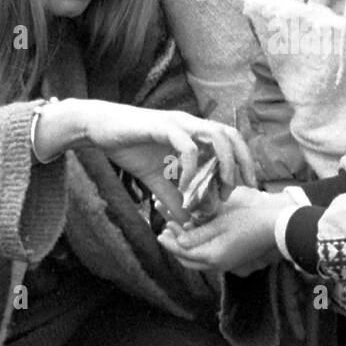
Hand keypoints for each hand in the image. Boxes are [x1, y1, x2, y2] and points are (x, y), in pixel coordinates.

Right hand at [38, 101, 255, 221]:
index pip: (230, 142)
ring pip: (216, 136)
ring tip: (218, 189)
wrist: (100, 128)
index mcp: (194, 133)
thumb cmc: (130, 147)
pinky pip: (188, 146)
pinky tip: (184, 186)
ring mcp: (179, 123)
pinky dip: (192, 168)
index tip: (245, 188)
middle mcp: (192, 124)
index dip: (243, 163)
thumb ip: (172, 198)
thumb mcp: (156, 179)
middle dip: (241, 162)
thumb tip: (188, 222)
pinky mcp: (163, 126)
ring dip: (222, 164)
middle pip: (230, 135)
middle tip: (239, 190)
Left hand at [157, 187, 285, 273]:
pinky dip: (196, 250)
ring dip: (184, 249)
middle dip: (174, 247)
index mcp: (213, 256)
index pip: (183, 251)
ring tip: (176, 234)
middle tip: (165, 232)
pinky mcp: (231, 260)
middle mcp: (217, 265)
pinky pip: (207, 259)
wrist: (275, 228)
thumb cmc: (249, 221)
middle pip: (188, 260)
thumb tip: (178, 240)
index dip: (169, 242)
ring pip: (197, 261)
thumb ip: (197, 234)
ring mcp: (225, 264)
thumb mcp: (220, 224)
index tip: (159, 230)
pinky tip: (195, 238)